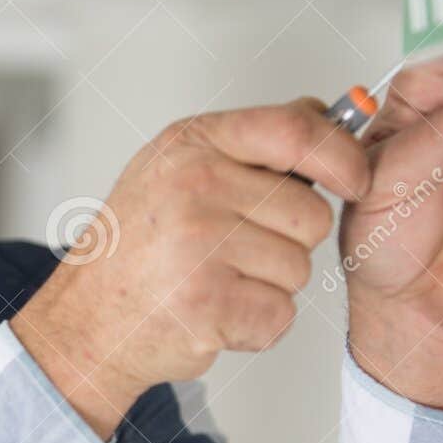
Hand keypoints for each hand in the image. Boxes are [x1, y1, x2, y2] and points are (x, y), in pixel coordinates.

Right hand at [13, 100, 369, 438]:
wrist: (86, 319)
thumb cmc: (137, 247)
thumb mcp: (179, 166)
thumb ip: (252, 142)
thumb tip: (330, 117)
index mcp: (192, 145)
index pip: (297, 132)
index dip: (344, 157)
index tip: (356, 179)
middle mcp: (194, 187)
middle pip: (310, 214)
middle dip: (287, 241)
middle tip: (232, 251)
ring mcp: (199, 246)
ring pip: (299, 269)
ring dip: (269, 286)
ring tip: (215, 281)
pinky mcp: (208, 305)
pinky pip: (280, 314)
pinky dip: (256, 325)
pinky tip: (214, 313)